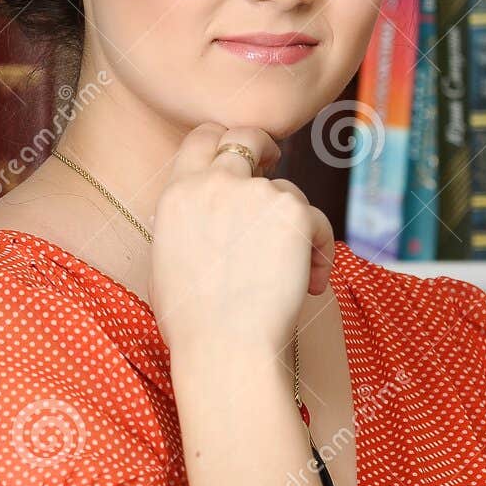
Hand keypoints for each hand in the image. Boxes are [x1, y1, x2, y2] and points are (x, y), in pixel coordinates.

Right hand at [150, 121, 335, 354]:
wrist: (226, 348)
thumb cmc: (193, 324)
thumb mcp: (166, 262)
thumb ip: (185, 226)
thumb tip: (204, 222)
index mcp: (177, 195)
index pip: (201, 137)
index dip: (224, 142)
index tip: (240, 158)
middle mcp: (215, 184)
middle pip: (247, 137)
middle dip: (266, 148)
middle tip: (276, 165)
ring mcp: (255, 194)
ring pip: (287, 192)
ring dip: (295, 227)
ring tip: (295, 276)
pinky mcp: (293, 213)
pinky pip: (317, 221)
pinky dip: (319, 251)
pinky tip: (310, 283)